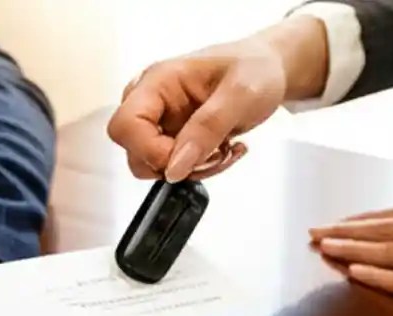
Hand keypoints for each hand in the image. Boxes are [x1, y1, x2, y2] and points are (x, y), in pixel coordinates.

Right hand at [108, 15, 328, 182]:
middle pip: (134, 152)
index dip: (150, 151)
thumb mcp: (240, 93)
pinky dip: (201, 168)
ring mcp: (162, 122)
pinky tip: (223, 149)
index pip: (124, 126)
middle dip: (176, 165)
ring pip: (156, 166)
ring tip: (224, 149)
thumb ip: (206, 128)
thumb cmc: (253, 68)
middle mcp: (152, 102)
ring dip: (194, 169)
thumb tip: (174, 167)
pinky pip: (175, 168)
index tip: (187, 158)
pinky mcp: (174, 137)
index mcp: (157, 81)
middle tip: (215, 153)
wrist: (267, 70)